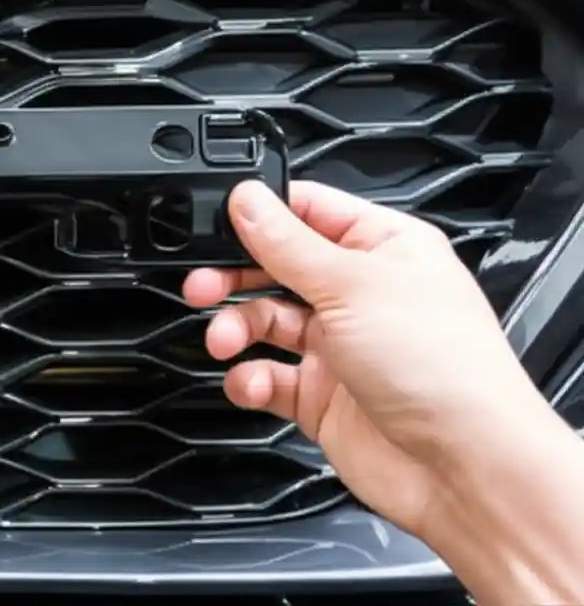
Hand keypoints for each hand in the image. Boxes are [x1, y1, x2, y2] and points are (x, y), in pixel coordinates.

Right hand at [182, 180, 553, 538]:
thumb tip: (247, 199)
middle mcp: (361, 293)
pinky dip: (250, 380)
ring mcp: (340, 346)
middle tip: (202, 286)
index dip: (261, 216)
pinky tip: (252, 383)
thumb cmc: (442, 366)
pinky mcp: (322, 395)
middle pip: (276, 268)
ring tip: (225, 342)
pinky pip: (267, 377)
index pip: (308, 211)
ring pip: (265, 323)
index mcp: (383, 247)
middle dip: (234, 277)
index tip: (218, 225)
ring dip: (236, 329)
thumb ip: (287, 244)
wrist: (462, 465)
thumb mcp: (352, 285)